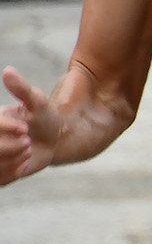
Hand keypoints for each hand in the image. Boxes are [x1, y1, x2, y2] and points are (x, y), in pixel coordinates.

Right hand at [0, 67, 58, 184]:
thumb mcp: (37, 101)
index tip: (24, 128)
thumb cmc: (43, 117)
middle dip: (10, 146)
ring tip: (27, 151)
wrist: (53, 141)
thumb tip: (8, 71)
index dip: (6, 129)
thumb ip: (22, 88)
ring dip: (12, 159)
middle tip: (27, 142)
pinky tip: (24, 164)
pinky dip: (13, 173)